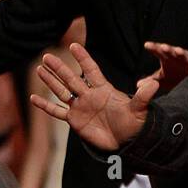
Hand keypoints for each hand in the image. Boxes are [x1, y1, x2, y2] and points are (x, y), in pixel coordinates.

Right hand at [31, 42, 156, 150]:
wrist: (127, 142)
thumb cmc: (134, 124)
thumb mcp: (140, 109)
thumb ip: (143, 97)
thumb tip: (153, 84)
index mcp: (103, 89)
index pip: (91, 70)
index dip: (83, 58)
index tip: (73, 45)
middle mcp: (89, 95)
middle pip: (71, 78)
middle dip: (59, 67)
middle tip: (47, 55)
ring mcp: (81, 107)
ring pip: (62, 91)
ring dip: (51, 81)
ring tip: (39, 68)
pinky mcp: (75, 120)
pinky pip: (57, 111)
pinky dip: (45, 106)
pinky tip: (33, 98)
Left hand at [143, 41, 187, 91]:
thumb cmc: (173, 77)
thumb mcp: (161, 79)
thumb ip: (150, 80)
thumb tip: (138, 85)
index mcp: (166, 57)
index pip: (158, 51)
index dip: (153, 47)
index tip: (147, 45)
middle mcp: (177, 56)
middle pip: (172, 50)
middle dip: (168, 48)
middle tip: (164, 47)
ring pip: (186, 55)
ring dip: (182, 53)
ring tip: (178, 51)